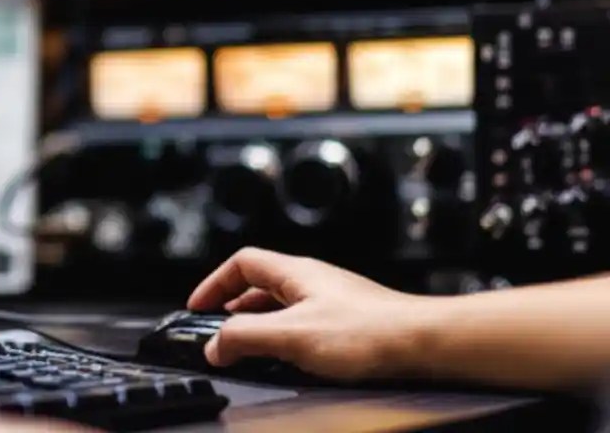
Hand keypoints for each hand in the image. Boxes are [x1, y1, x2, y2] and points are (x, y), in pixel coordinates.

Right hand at [187, 248, 430, 380]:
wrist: (424, 344)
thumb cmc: (368, 333)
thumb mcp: (291, 336)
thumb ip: (246, 338)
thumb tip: (214, 345)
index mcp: (295, 273)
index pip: (242, 264)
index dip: (214, 284)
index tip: (198, 307)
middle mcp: (313, 281)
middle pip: (260, 285)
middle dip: (233, 309)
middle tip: (218, 332)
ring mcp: (332, 300)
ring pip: (282, 306)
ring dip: (259, 325)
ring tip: (248, 349)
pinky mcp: (349, 322)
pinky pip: (303, 323)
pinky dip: (284, 338)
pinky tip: (289, 359)